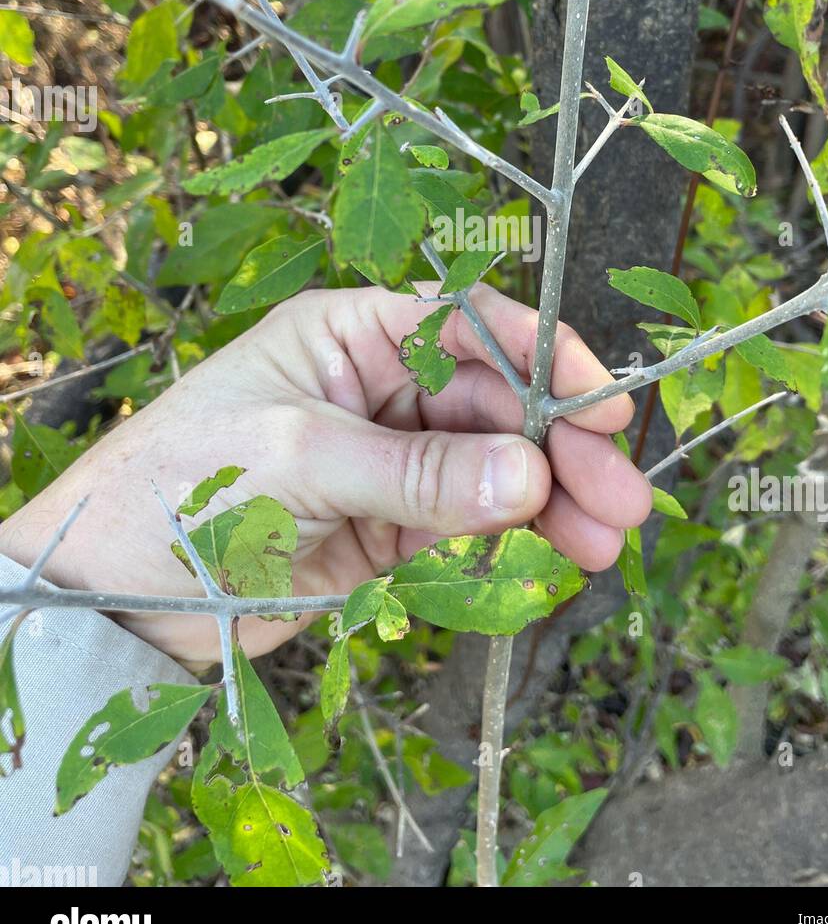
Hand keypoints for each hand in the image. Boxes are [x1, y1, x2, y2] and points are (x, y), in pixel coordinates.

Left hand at [0, 285, 651, 666]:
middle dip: (561, 449)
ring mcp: (388, 459)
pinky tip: (553, 552)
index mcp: (350, 333)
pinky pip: (468, 521)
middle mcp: (378, 385)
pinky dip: (513, 535)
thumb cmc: (179, 489)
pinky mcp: (389, 527)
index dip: (543, 359)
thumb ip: (415, 471)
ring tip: (603, 543)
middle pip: (496, 404)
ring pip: (493, 467)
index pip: (469, 327)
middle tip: (623, 503)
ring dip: (551, 500)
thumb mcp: (297, 460)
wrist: (108, 596)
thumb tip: (529, 475)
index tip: (601, 407)